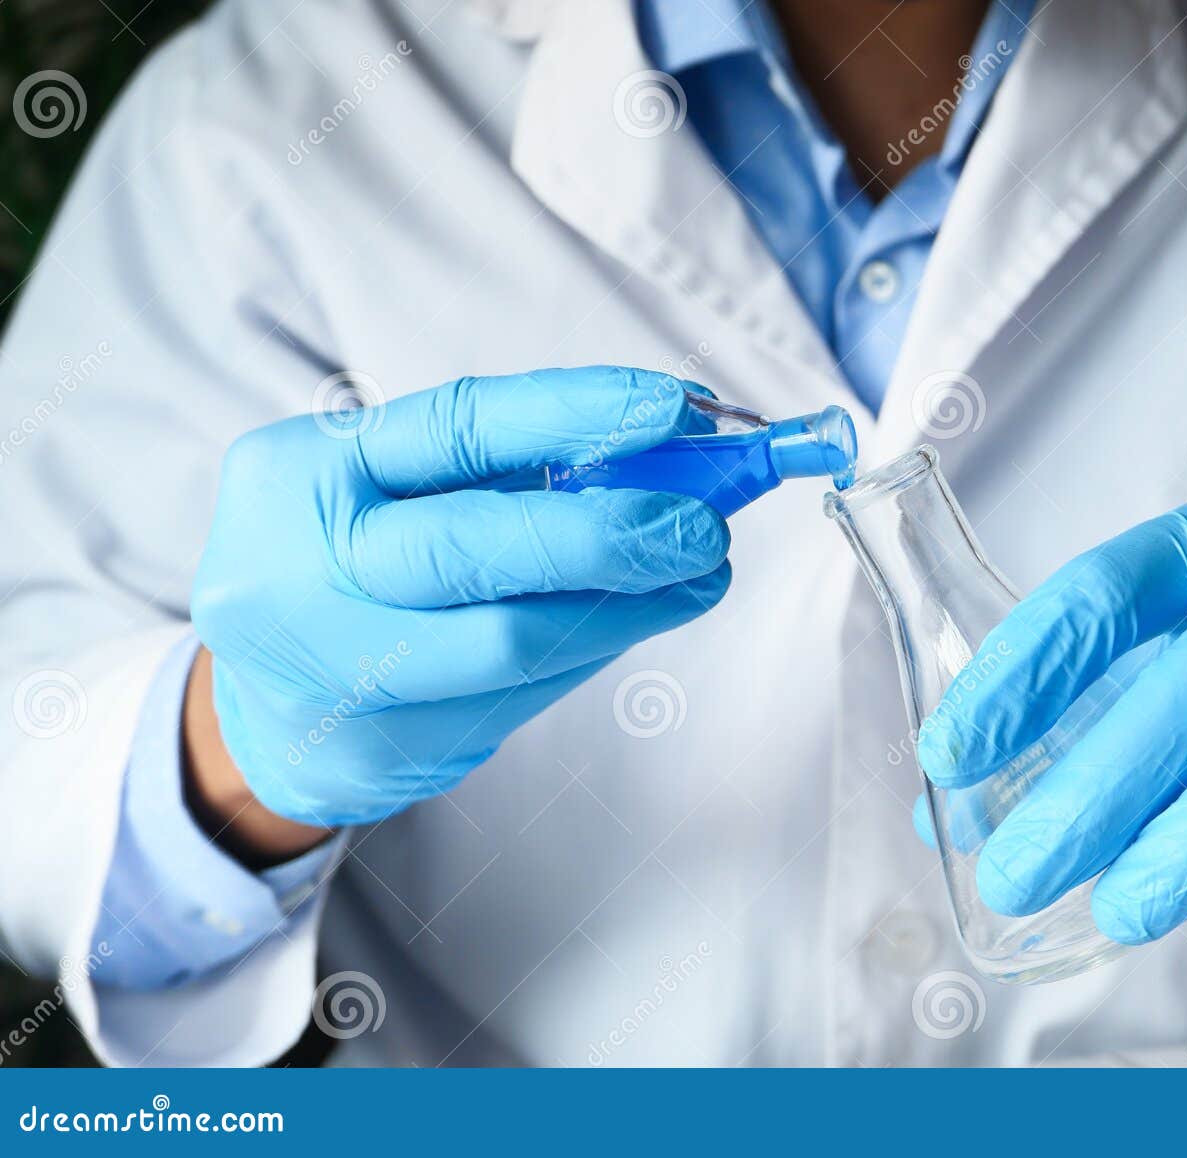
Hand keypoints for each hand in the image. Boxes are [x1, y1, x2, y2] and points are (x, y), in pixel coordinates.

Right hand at [190, 368, 730, 828]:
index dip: (574, 412)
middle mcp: (301, 573)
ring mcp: (332, 673)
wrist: (254, 712)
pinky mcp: (376, 751)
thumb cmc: (346, 567)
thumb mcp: (389, 491)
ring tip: (698, 577)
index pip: (455, 429)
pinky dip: (590, 651)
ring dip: (629, 606)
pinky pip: (518, 697)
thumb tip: (664, 453)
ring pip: (511, 641)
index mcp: (304, 474)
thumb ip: (506, 470)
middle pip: (475, 550)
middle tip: (706, 528)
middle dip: (609, 535)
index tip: (676, 410)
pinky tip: (636, 620)